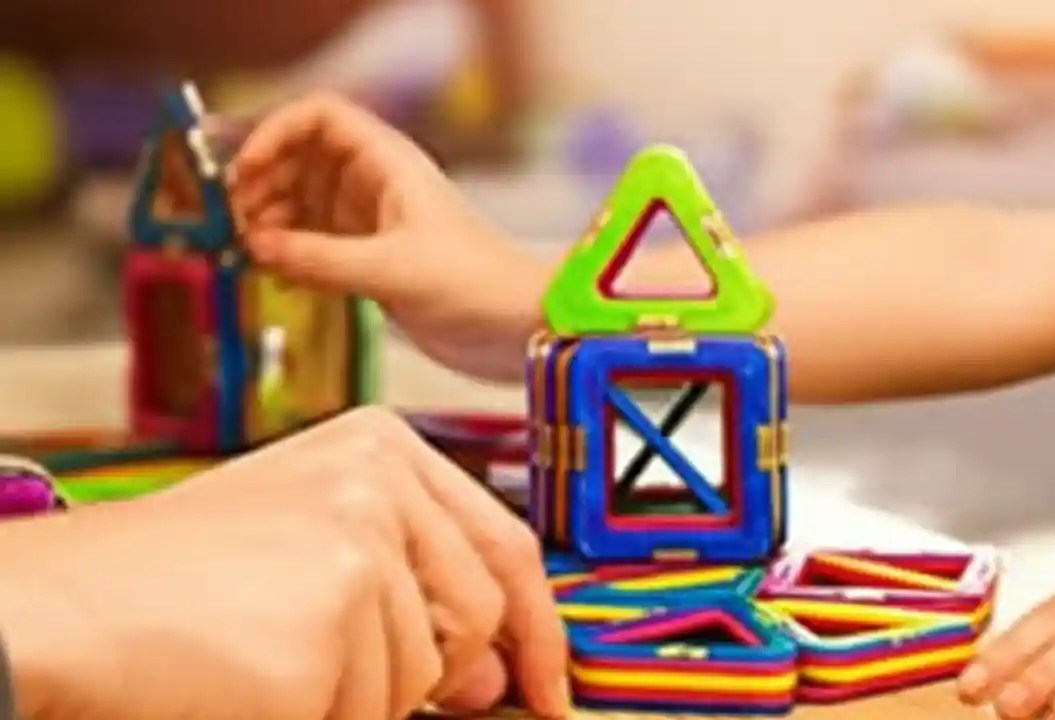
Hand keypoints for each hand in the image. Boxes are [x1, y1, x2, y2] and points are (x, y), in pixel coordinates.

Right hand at [0, 407, 569, 719]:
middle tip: (381, 687)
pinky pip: (366, 711)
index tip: (549, 687)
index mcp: (383, 446)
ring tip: (273, 659)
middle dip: (451, 676)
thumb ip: (416, 592)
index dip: (539, 627)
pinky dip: (316, 717)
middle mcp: (381, 478)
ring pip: (422, 674)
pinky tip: (253, 680)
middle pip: (478, 613)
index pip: (505, 545)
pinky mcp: (331, 610)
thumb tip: (500, 673)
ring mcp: (360, 540)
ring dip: (360, 697)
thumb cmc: (183, 581)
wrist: (71, 605)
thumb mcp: (316, 549)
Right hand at [227, 93, 547, 382]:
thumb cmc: (476, 286)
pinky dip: (292, 256)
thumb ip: (320, 259)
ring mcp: (375, 226)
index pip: (320, 118)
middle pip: (303, 159)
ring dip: (274, 222)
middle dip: (265, 182)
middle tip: (236, 220)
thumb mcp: (392, 270)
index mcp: (389, 165)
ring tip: (251, 251)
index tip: (244, 171)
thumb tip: (257, 247)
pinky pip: (318, 247)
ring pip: (306, 205)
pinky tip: (276, 277)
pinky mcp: (375, 265)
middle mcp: (379, 187)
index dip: (276, 133)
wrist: (522, 331)